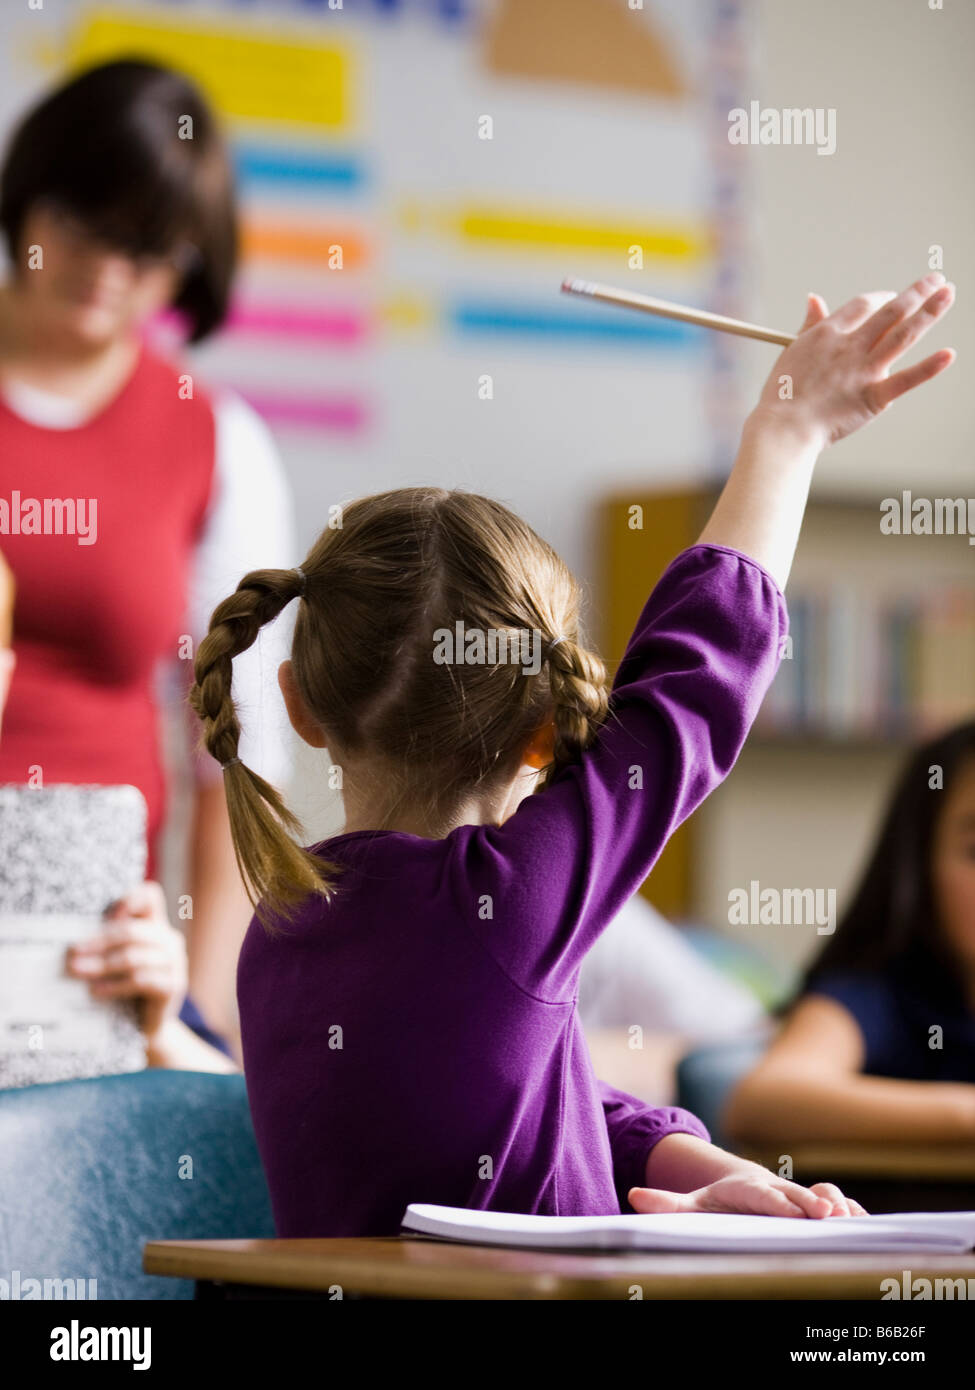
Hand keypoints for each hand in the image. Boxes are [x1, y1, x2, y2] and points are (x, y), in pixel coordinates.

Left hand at [66, 881, 186, 1042]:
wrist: (146, 1024)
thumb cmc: (127, 987)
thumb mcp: (119, 959)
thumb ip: (109, 942)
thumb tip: (74, 942)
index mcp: (156, 925)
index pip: (150, 896)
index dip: (132, 897)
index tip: (108, 912)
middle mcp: (169, 939)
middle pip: (132, 931)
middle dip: (99, 941)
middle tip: (72, 952)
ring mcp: (175, 962)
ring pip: (133, 957)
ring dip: (101, 965)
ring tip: (77, 972)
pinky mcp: (173, 985)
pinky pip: (140, 980)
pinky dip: (115, 985)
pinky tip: (96, 991)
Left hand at [628, 1169, 867, 1218]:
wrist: (741, 1186)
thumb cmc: (717, 1202)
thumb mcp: (690, 1204)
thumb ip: (666, 1204)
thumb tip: (633, 1197)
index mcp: (747, 1190)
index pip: (763, 1196)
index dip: (778, 1205)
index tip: (791, 1216)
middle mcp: (777, 1189)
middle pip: (798, 1195)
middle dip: (813, 1204)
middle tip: (829, 1217)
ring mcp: (798, 1196)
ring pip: (824, 1194)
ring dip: (838, 1204)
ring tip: (850, 1219)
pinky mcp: (815, 1206)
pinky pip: (839, 1204)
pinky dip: (852, 1211)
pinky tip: (863, 1223)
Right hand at [751, 272, 954, 450]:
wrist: (784, 428)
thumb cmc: (783, 394)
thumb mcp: (792, 351)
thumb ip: (810, 325)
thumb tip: (814, 298)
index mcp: (827, 334)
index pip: (863, 305)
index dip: (882, 297)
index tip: (893, 298)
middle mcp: (849, 346)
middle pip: (890, 311)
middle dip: (916, 292)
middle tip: (937, 279)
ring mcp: (863, 371)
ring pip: (902, 335)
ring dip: (929, 312)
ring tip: (948, 293)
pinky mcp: (873, 398)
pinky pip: (904, 380)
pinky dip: (928, 368)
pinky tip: (948, 354)